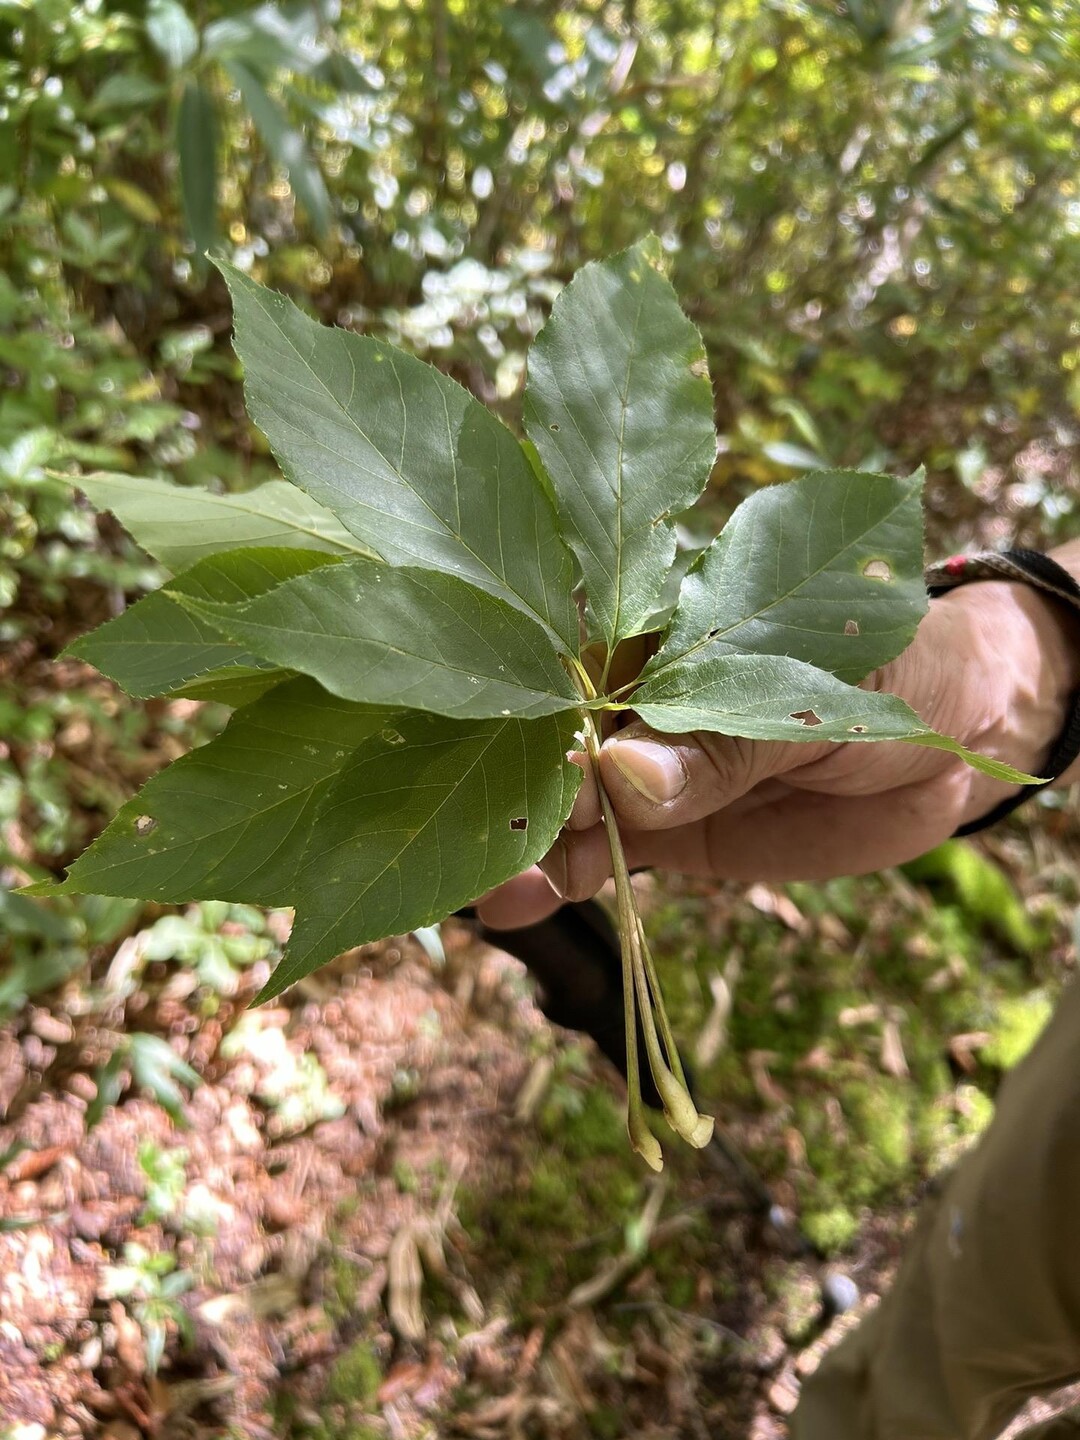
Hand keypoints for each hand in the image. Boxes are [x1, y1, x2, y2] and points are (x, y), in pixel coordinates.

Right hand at [478, 576, 1079, 928]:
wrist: (958, 740)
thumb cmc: (896, 672)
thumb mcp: (818, 699)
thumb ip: (723, 744)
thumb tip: (622, 779)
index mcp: (662, 625)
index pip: (568, 653)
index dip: (516, 695)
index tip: (476, 743)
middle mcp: (637, 693)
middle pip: (551, 733)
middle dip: (505, 779)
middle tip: (465, 835)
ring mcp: (649, 768)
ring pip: (567, 803)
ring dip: (524, 841)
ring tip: (484, 886)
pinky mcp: (669, 830)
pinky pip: (605, 857)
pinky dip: (562, 880)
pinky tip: (514, 905)